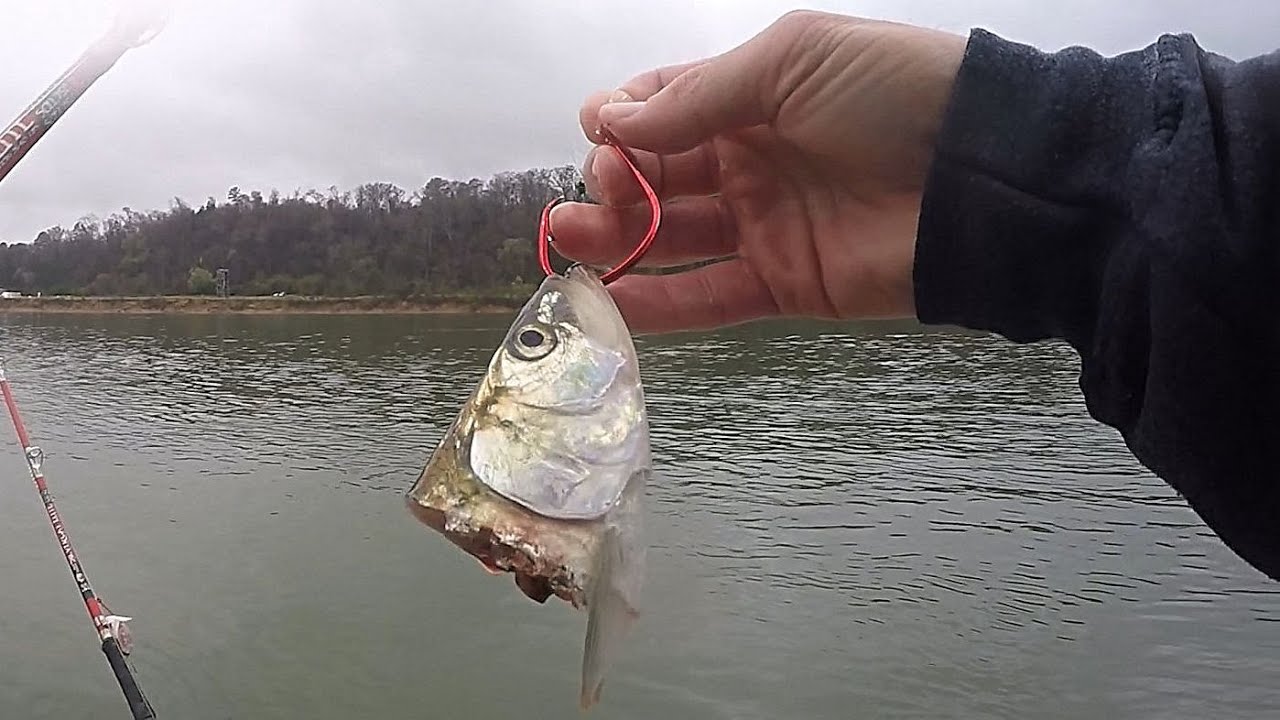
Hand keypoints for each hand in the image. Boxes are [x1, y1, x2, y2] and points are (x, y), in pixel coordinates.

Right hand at [548, 10, 966, 333]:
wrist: (982, 176)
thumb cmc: (893, 94)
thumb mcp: (791, 61)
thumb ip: (697, 97)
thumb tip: (610, 122)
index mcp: (753, 96)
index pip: (663, 107)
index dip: (622, 118)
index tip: (602, 132)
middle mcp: (752, 159)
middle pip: (657, 174)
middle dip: (611, 181)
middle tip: (597, 192)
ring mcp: (766, 224)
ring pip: (672, 237)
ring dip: (615, 240)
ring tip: (569, 242)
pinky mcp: (785, 284)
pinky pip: (709, 298)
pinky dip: (658, 303)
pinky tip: (609, 299)